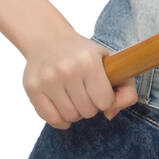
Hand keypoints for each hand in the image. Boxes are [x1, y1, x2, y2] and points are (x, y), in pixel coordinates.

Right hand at [21, 30, 139, 127]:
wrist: (49, 39)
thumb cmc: (84, 54)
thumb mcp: (110, 62)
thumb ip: (126, 89)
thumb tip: (110, 114)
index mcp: (89, 61)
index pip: (105, 102)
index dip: (106, 100)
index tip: (102, 91)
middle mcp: (67, 69)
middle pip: (87, 112)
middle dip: (91, 106)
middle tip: (86, 92)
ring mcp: (47, 79)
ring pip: (70, 117)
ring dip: (75, 113)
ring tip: (74, 97)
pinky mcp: (32, 88)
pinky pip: (51, 119)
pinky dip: (60, 119)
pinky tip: (63, 106)